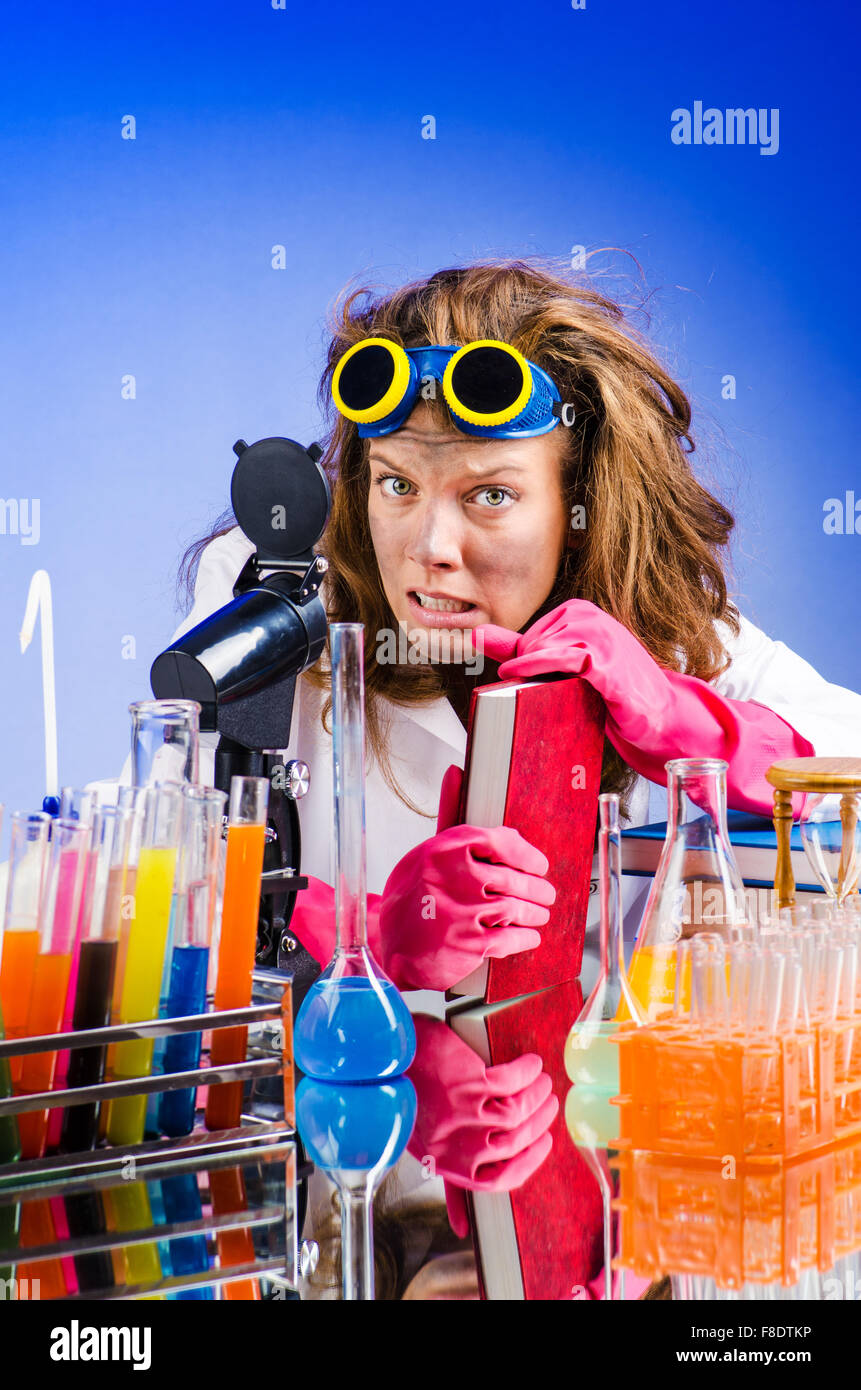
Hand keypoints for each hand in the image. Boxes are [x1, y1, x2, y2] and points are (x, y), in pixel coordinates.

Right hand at [379, 767, 555, 990]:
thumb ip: (448, 815)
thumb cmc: (411, 901)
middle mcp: (452, 878)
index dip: (525, 854)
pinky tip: (529, 936)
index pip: (497, 841)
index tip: (537, 864)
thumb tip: (456, 773)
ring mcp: (462, 912)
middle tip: (545, 894)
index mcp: (442, 851)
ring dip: (534, 913)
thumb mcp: (424, 854)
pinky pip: (511, 937)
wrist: (390, 951)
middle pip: (513, 878)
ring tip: (539, 914)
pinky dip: (525, 937)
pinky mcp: (469, 944)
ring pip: (516, 907)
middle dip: (536, 889)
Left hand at [407, 1015, 557, 1237]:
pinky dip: (526, 1073)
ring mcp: (467, 1115)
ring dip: (536, 1096)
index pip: (502, 1179)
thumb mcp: (430, 1153)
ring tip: (543, 1084)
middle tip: (548, 1104)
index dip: (530, 1161)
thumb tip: (461, 1229)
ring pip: (518, 1112)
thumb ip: (452, 1187)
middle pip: (516, 1142)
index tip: (544, 1142)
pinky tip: (531, 1065)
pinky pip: (512, 1082)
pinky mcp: (471, 1084)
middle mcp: (462, 1147)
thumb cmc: (415, 1106)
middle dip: (539, 1123)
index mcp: (454, 1168)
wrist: (398, 1061)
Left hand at [476, 599, 813, 816]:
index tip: (526, 685)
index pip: (528, 637)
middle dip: (526, 671)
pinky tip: (539, 688)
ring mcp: (601, 638)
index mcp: (578, 612)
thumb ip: (519, 648)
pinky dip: (542, 672)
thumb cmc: (611, 690)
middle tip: (536, 696)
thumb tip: (475, 634)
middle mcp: (589, 618)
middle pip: (531, 644)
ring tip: (539, 698)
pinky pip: (564, 662)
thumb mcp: (563, 665)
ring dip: (532, 675)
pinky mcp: (608, 665)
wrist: (660, 715)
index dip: (522, 664)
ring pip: (543, 651)